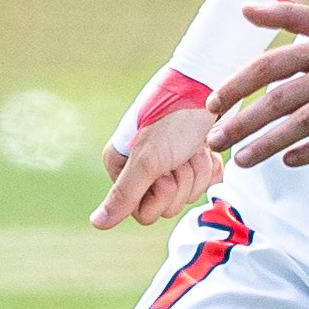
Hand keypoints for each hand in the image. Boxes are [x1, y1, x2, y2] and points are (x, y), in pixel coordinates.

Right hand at [91, 101, 223, 229]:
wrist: (208, 85)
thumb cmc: (174, 118)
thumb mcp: (147, 160)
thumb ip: (123, 195)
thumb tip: (97, 223)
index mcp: (121, 167)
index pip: (142, 213)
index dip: (160, 194)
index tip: (163, 168)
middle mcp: (141, 168)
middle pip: (168, 206)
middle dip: (182, 181)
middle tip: (180, 154)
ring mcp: (169, 164)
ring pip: (189, 195)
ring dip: (197, 170)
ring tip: (193, 146)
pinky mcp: (193, 158)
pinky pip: (206, 183)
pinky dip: (211, 166)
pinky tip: (206, 147)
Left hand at [205, 3, 308, 168]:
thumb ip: (293, 16)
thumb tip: (246, 10)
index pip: (271, 65)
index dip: (238, 85)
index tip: (212, 103)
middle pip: (281, 97)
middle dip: (242, 120)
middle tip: (214, 140)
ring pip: (307, 122)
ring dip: (270, 142)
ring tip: (242, 160)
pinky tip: (290, 161)